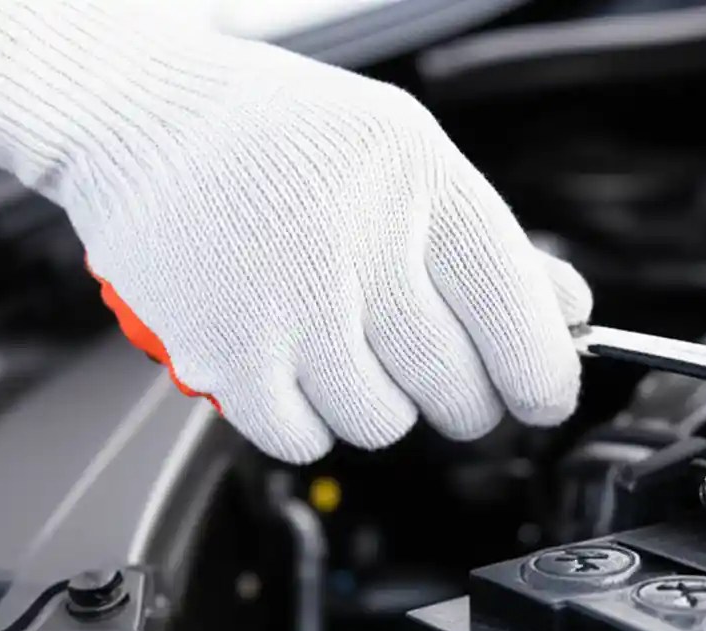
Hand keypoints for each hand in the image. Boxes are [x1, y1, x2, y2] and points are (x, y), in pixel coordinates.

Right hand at [0, 2, 592, 462]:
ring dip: (384, 405)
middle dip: (468, 399)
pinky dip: (313, 420)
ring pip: (383, 423)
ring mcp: (284, 303)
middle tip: (447, 377)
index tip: (546, 395)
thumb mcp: (407, 154)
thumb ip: (493, 240)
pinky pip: (305, 439)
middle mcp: (355, 239)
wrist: (136, 117)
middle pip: (455, 384)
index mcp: (416, 179)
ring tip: (352, 348)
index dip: (544, 371)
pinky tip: (299, 367)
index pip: (513, 309)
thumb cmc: (281, 135)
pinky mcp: (222, 354)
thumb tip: (569, 312)